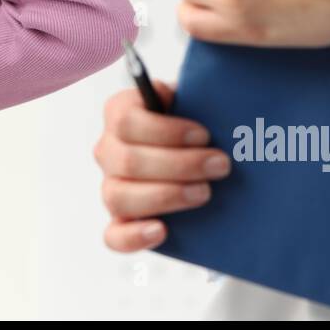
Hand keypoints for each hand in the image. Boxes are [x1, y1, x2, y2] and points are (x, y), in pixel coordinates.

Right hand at [93, 79, 230, 251]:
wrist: (202, 155)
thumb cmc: (196, 125)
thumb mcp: (195, 100)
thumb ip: (192, 94)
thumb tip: (203, 96)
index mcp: (120, 114)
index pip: (125, 121)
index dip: (165, 130)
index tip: (204, 134)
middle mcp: (109, 150)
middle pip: (127, 160)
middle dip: (180, 164)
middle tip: (220, 165)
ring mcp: (112, 187)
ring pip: (118, 196)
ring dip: (165, 196)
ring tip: (204, 193)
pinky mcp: (121, 222)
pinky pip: (114, 236)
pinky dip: (135, 236)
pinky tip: (163, 230)